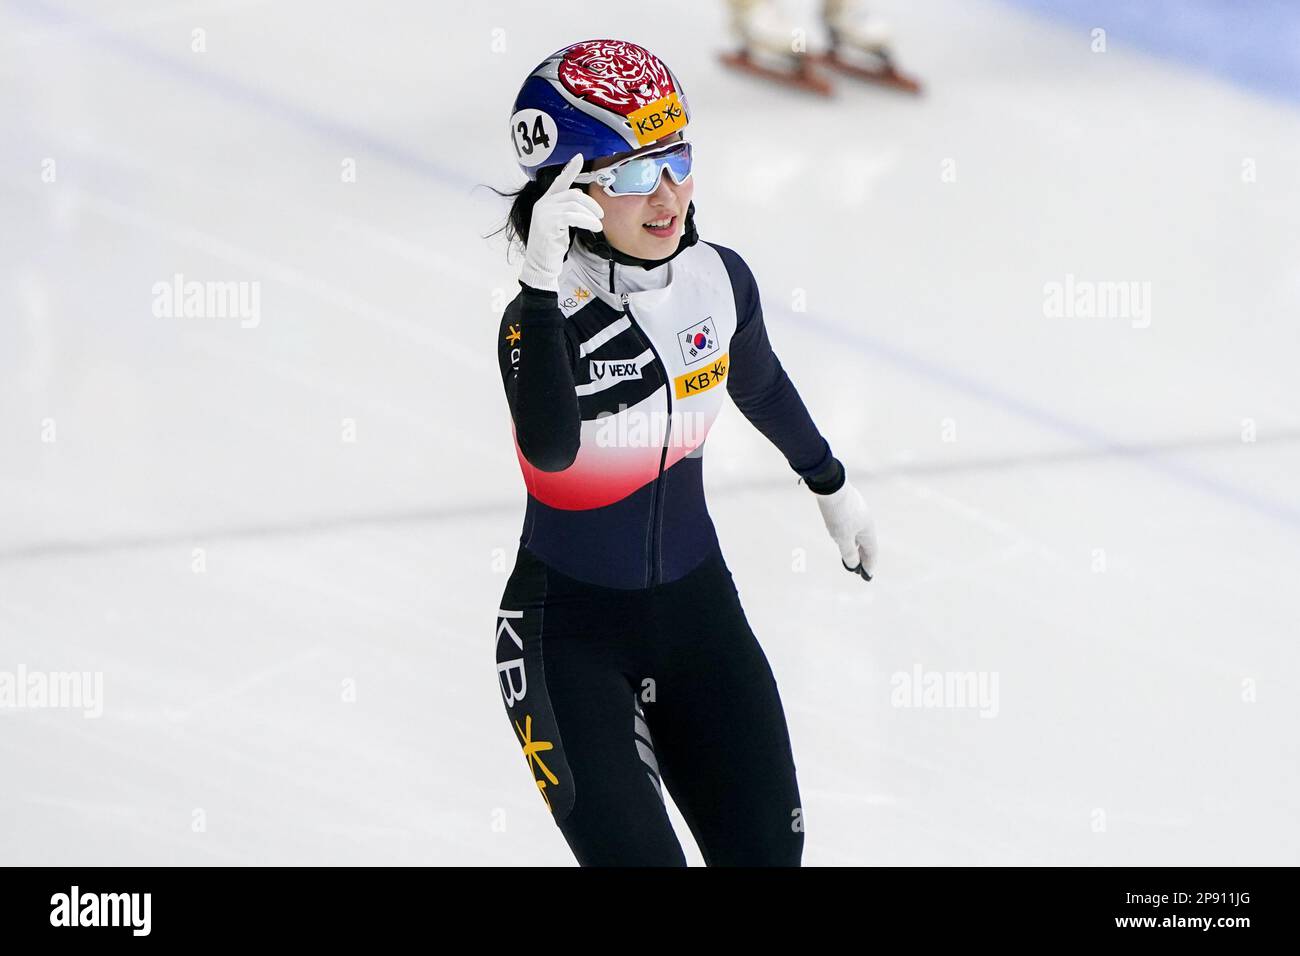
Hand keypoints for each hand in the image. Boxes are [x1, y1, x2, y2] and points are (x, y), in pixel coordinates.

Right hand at [518, 154, 603, 292]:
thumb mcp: (559, 225)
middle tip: (601, 215)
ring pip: (574, 204)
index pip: (559, 181)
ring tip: (598, 225)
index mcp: (545, 202)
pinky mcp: (548, 223)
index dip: (570, 169)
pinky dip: (587, 221)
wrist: (541, 265)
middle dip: (591, 203)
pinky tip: (594, 227)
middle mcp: (543, 204)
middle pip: (573, 194)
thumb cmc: (551, 247)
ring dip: (591, 214)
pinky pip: (572, 216)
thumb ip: (566, 210)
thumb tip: (580, 198)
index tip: (580, 157)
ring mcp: (544, 213)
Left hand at [814, 478, 876, 580]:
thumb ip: (849, 552)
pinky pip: (852, 526)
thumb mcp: (842, 537)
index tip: (867, 576)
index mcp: (868, 530)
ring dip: (856, 546)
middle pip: (866, 543)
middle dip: (862, 557)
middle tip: (859, 569)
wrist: (831, 486)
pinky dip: (850, 536)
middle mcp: (866, 521)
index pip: (872, 552)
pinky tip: (843, 537)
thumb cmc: (838, 514)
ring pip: (858, 534)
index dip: (869, 565)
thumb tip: (853, 564)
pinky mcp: (849, 507)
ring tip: (851, 555)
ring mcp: (858, 512)